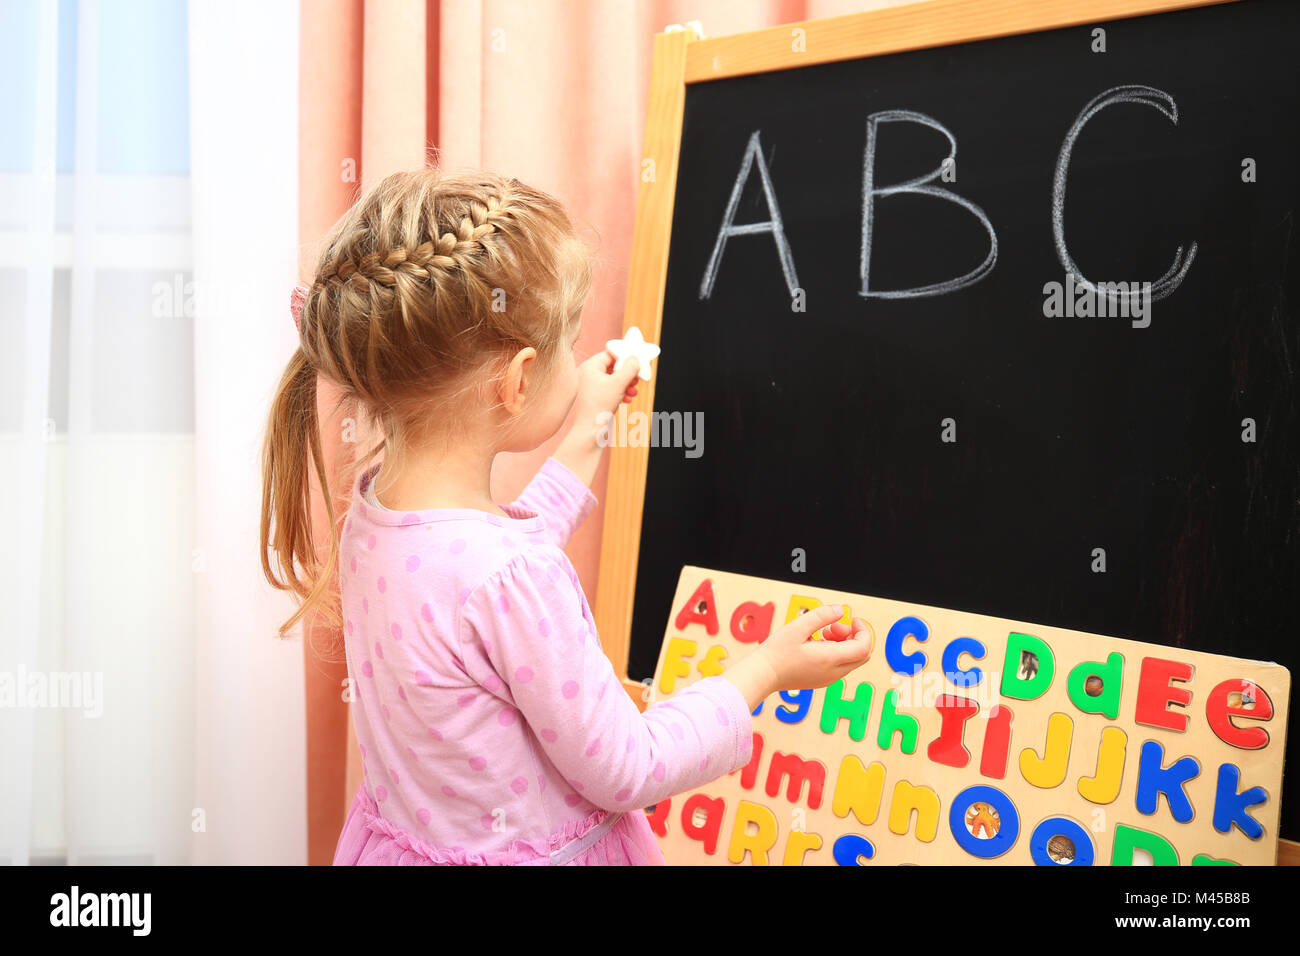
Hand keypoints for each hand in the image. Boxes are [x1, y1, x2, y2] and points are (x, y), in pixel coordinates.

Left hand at [573, 349, 639, 433]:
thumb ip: (629, 368)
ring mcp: (590, 387)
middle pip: (612, 366)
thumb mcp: (618, 384)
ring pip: (613, 379)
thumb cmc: (599, 406)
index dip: (625, 356)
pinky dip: (620, 392)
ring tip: (634, 390)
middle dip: (627, 372)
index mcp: (590, 367)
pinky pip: (610, 389)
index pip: (610, 354)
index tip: (637, 360)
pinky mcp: (594, 398)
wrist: (589, 431)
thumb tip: (635, 358)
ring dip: (626, 383)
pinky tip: (628, 398)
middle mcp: (588, 374)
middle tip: (637, 377)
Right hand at [722, 604, 871, 710]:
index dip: (863, 631)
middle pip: (861, 655)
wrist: (762, 675)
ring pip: (851, 661)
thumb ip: (822, 616)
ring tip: (823, 633)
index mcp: (830, 659)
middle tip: (834, 626)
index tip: (852, 619)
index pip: (864, 647)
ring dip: (844, 643)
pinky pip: (840, 666)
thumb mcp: (798, 627)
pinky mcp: (821, 680)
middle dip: (854, 636)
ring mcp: (828, 679)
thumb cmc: (776, 652)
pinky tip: (817, 643)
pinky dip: (836, 652)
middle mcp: (833, 672)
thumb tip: (840, 610)